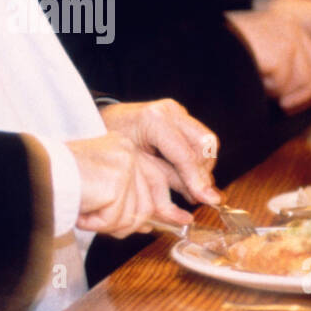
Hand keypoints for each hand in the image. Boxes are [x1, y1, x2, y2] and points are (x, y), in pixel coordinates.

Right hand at [65, 132, 154, 236]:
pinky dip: (96, 223)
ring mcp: (124, 165)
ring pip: (133, 215)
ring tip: (86, 214)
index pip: (155, 180)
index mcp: (124, 147)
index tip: (156, 224)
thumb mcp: (99, 185)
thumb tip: (149, 223)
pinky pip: (114, 219)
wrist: (36, 174)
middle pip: (147, 203)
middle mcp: (128, 151)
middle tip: (104, 224)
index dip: (155, 208)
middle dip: (128, 223)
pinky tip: (81, 213)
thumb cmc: (59, 179)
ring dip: (108, 224)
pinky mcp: (115, 182)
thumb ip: (125, 198)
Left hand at [98, 99, 221, 205]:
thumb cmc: (112, 146)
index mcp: (153, 120)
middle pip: (204, 144)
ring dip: (203, 168)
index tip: (206, 199)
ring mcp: (176, 111)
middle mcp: (169, 111)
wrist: (103, 123)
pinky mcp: (180, 115)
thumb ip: (163, 179)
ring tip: (194, 190)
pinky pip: (199, 139)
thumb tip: (194, 199)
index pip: (186, 154)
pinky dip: (197, 160)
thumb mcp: (133, 165)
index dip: (197, 180)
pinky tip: (189, 177)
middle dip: (204, 173)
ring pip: (207, 142)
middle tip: (200, 196)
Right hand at [225, 8, 310, 109]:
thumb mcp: (257, 57)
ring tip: (255, 82)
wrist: (197, 46)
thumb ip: (282, 68)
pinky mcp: (281, 50)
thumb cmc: (220, 56)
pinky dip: (268, 89)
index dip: (310, 86)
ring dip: (279, 91)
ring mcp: (288, 36)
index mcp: (283, 24)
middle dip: (301, 95)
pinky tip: (250, 77)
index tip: (298, 103)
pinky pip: (285, 84)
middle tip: (284, 107)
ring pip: (302, 81)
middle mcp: (289, 25)